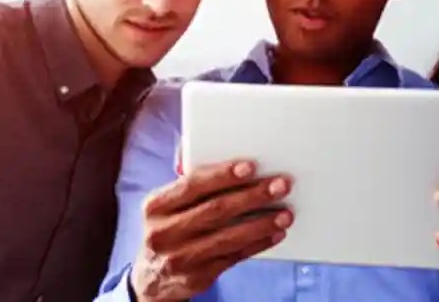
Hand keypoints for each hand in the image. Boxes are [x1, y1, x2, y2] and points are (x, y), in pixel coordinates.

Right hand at [131, 159, 292, 301]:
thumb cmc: (170, 228)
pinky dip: (257, 244)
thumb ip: (192, 184)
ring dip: (261, 223)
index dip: (223, 175)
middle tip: (280, 186)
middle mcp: (163, 233)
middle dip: (252, 196)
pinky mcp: (198, 277)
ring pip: (228, 237)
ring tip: (285, 213)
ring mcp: (180, 258)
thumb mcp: (168, 206)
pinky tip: (275, 233)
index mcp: (156, 207)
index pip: (192, 185)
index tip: (251, 166)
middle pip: (215, 210)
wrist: (153, 277)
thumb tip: (230, 162)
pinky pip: (234, 257)